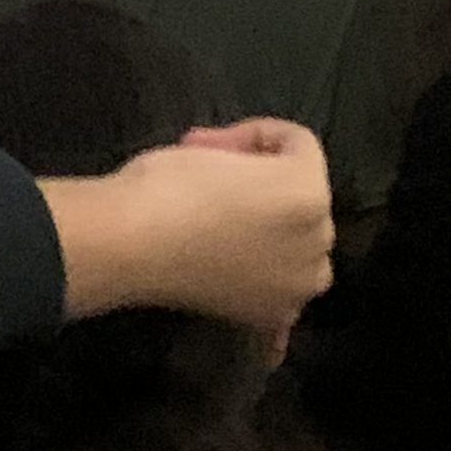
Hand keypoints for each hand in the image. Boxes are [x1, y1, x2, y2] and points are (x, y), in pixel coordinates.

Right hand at [44, 121, 332, 335]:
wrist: (133, 244)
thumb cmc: (170, 182)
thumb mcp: (213, 143)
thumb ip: (251, 157)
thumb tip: (242, 178)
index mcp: (308, 193)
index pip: (297, 143)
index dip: (250, 133)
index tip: (210, 143)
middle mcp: (316, 243)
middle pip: (303, 196)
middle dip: (262, 180)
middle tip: (210, 176)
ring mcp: (297, 287)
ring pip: (299, 245)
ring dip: (274, 231)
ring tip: (221, 222)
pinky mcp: (270, 317)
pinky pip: (284, 300)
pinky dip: (271, 289)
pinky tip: (251, 287)